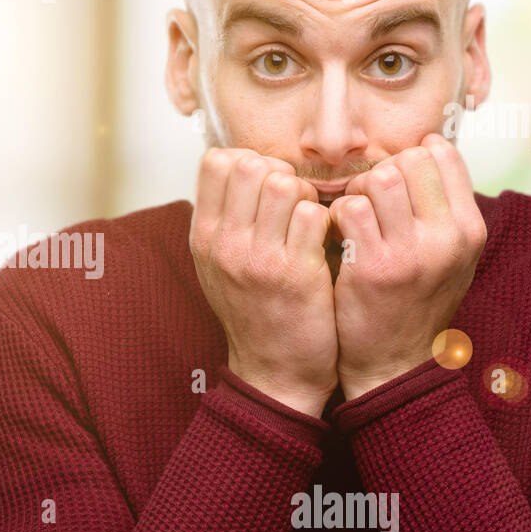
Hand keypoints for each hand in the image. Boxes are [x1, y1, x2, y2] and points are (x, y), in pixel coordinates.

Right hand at [190, 147, 338, 416]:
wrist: (274, 370)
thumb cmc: (252, 311)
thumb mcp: (217, 266)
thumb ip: (221, 219)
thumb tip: (235, 166)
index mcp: (203, 237)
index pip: (216, 162)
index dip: (249, 161)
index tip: (266, 185)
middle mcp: (223, 244)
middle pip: (249, 164)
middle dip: (279, 172)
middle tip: (294, 200)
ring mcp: (257, 259)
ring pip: (283, 183)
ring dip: (306, 193)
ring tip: (309, 218)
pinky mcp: (295, 273)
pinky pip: (313, 214)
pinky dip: (326, 219)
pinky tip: (326, 239)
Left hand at [327, 133, 486, 400]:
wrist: (395, 363)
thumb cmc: (416, 301)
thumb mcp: (450, 255)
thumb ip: (444, 206)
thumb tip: (427, 145)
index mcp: (470, 229)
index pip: (443, 155)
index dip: (410, 156)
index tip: (394, 178)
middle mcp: (448, 238)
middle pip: (410, 160)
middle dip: (382, 171)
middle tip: (369, 199)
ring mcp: (412, 253)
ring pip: (379, 178)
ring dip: (358, 190)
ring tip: (355, 215)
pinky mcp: (373, 268)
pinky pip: (349, 209)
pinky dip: (337, 216)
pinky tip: (339, 236)